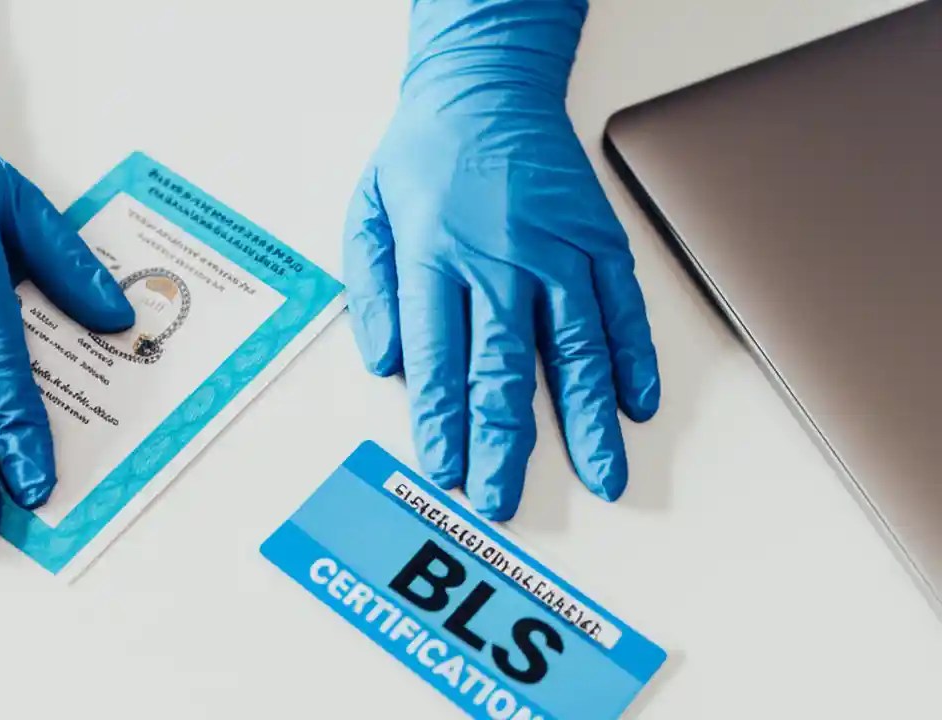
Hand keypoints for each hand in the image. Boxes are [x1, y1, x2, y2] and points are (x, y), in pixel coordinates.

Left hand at [344, 0, 658, 519]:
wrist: (486, 84)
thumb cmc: (423, 152)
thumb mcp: (366, 213)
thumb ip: (371, 292)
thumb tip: (385, 363)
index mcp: (435, 260)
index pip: (438, 364)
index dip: (443, 425)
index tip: (447, 470)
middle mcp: (499, 263)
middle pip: (503, 374)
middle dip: (503, 446)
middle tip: (505, 497)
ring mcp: (557, 253)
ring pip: (575, 353)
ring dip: (587, 421)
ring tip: (601, 475)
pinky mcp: (599, 240)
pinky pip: (623, 310)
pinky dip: (633, 360)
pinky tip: (637, 404)